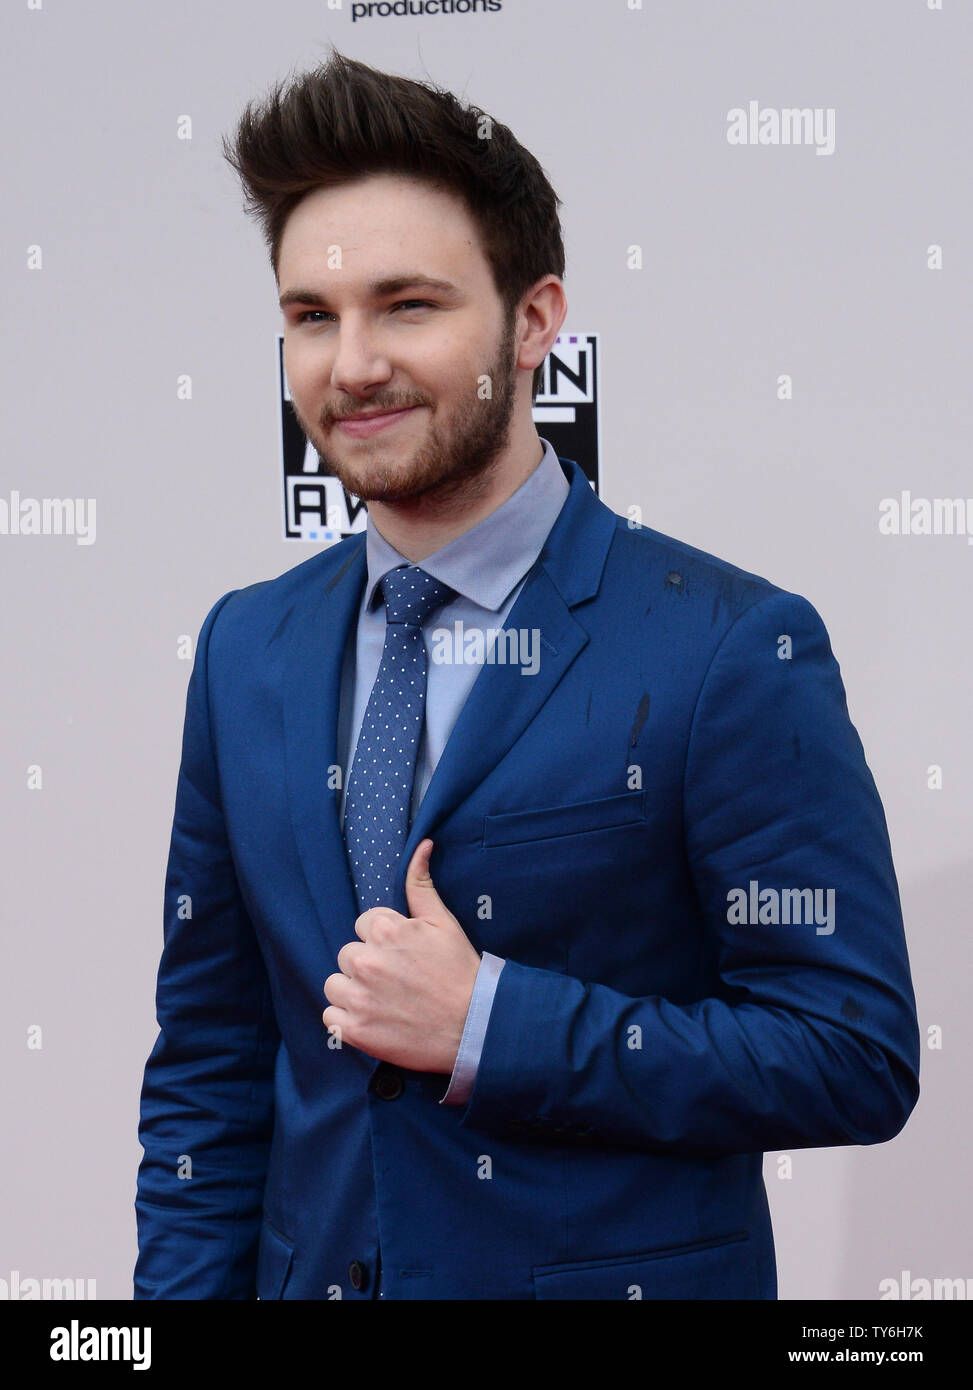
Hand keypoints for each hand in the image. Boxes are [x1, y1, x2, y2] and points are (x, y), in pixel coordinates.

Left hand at [322, 838, 480, 1072]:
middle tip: (397, 981)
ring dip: (352, 991)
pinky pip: (331, 1017)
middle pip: (348, 955)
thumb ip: (421, 885)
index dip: (384, 941)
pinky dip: (347, 1021)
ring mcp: (358, 998)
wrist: (474, 1026)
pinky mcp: (354, 1030)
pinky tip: (374, 1019)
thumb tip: (422, 845)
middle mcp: (366, 962)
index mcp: (385, 931)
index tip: (405, 956)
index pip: (364, 926)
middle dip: (368, 964)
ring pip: (335, 984)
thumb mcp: (443, 922)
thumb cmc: (460, 972)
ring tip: (384, 1001)